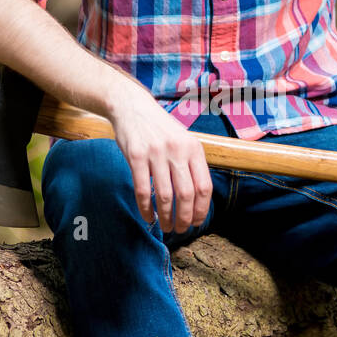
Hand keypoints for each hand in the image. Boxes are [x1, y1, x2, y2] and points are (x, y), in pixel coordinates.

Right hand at [107, 85, 212, 233]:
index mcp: (193, 148)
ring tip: (166, 226)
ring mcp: (156, 153)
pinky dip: (146, 208)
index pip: (204, 186)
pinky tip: (148, 217)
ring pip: (165, 195)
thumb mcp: (183, 140)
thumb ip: (191, 164)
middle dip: (185, 218)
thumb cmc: (160, 128)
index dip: (202, 209)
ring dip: (166, 217)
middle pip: (186, 195)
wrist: (133, 107)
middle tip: (181, 229)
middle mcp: (177, 151)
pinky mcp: (136, 156)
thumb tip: (199, 198)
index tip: (198, 222)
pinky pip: (143, 190)